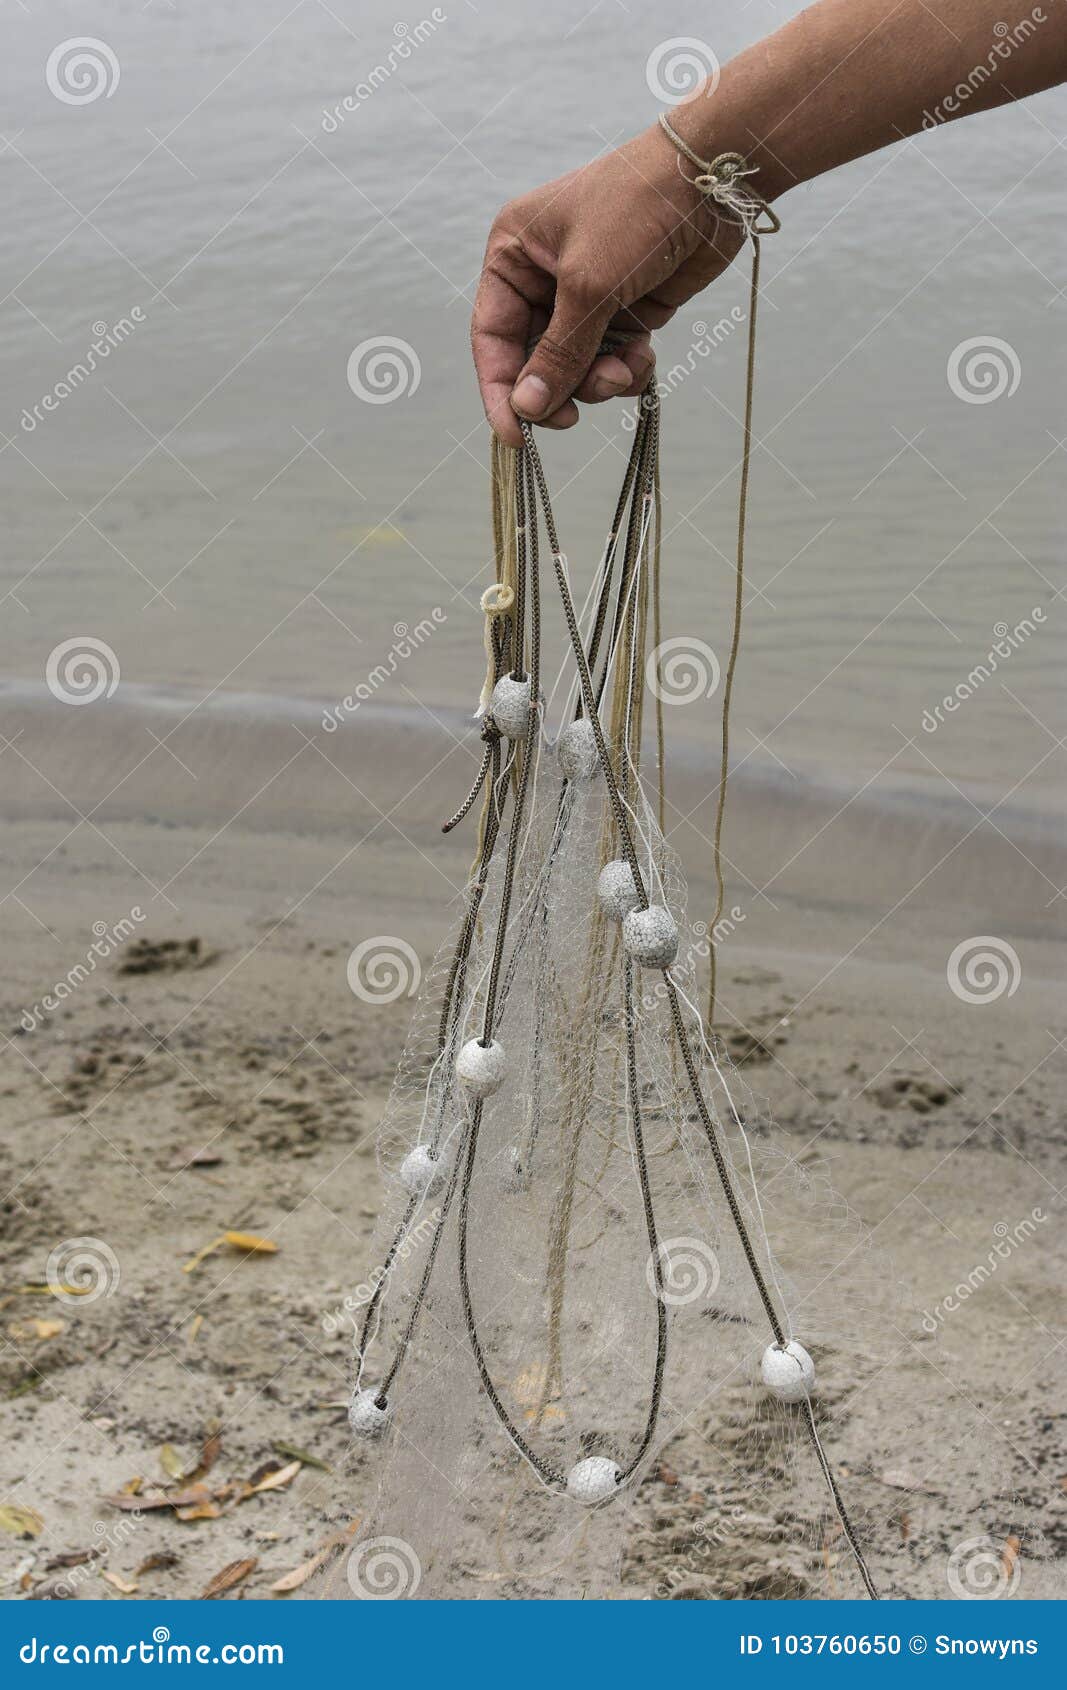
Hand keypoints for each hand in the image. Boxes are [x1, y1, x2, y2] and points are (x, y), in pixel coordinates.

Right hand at [471, 121, 745, 444]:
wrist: (713, 180)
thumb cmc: (636, 210)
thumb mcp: (588, 285)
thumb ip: (558, 354)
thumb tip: (526, 409)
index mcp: (514, 256)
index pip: (493, 336)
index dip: (501, 390)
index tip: (515, 436)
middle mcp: (543, 277)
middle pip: (534, 360)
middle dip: (560, 387)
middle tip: (577, 416)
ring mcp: (587, 295)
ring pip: (576, 367)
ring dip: (599, 381)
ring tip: (626, 371)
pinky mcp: (626, 308)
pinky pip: (613, 359)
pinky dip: (627, 369)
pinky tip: (644, 357)